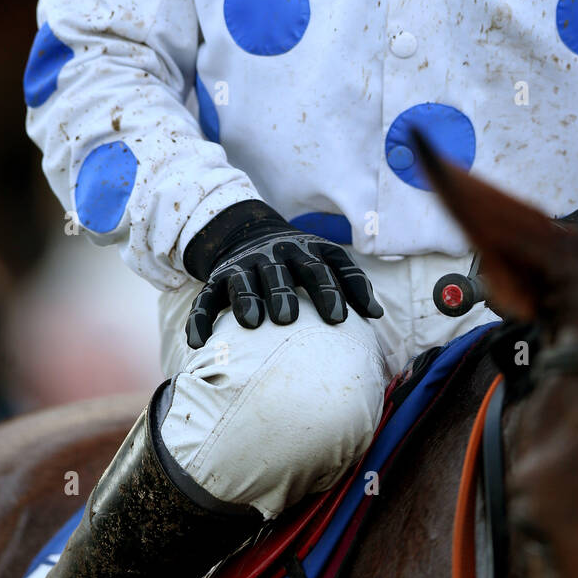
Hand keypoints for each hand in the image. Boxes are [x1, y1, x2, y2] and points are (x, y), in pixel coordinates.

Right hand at [183, 204, 382, 345]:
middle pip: (278, 273)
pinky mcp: (217, 280)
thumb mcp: (325, 258)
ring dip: (246, 300)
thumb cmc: (300, 259)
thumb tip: (378, 315)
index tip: (339, 319)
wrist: (249, 234)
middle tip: (288, 319)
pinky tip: (199, 343)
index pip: (319, 269)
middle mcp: (271, 257)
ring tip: (251, 322)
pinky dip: (200, 319)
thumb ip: (351, 281)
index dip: (329, 291)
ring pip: (242, 282)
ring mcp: (242, 267)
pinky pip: (206, 300)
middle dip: (283, 293)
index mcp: (303, 252)